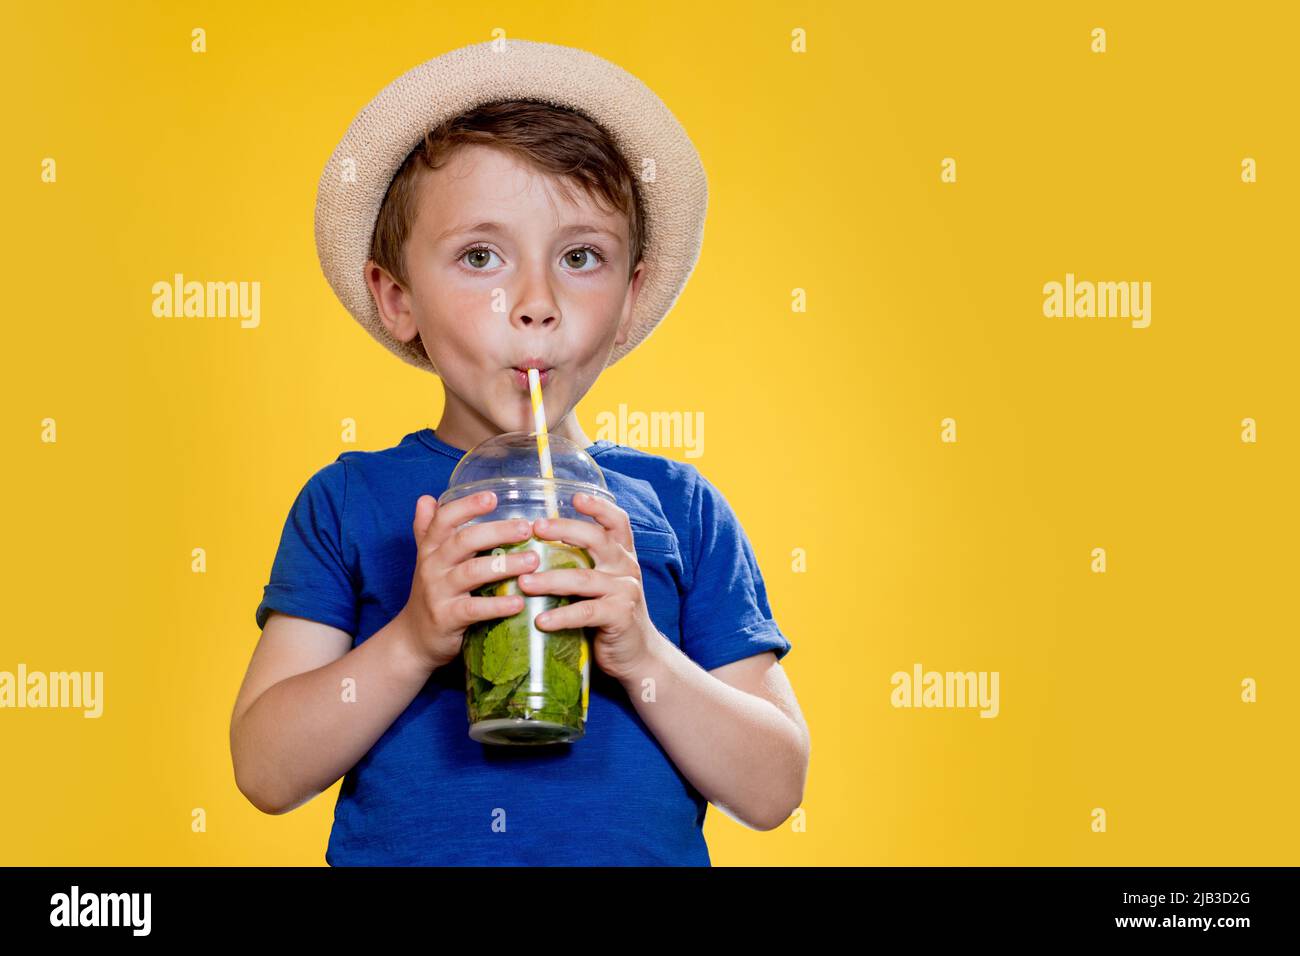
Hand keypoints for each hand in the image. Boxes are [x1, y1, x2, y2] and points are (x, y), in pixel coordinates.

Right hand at [397, 491, 539, 672]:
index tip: (493, 496)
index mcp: (431, 549)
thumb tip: (426, 498)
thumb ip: (427, 529)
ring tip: (533, 561)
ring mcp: (438, 593)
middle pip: (463, 541)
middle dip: (496, 532)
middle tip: (526, 528)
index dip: (467, 506)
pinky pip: (474, 609)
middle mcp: (432, 566)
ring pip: (472, 572)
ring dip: (505, 565)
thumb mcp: (426, 560)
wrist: (413, 639)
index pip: (444, 519)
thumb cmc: (431, 593)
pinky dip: (497, 605)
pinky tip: (519, 602)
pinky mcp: (447, 618)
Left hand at [517, 491, 661, 682]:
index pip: (617, 521)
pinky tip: (541, 620)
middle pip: (596, 539)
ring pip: (584, 578)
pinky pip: (587, 612)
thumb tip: (531, 552)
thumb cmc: (609, 615)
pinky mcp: (620, 616)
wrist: (638, 655)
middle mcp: (626, 567)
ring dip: (550, 579)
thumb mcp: (602, 584)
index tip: (575, 496)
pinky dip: (562, 616)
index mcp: (621, 555)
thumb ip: (581, 566)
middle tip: (535, 528)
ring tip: (523, 582)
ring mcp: (625, 591)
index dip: (598, 507)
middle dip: (564, 530)